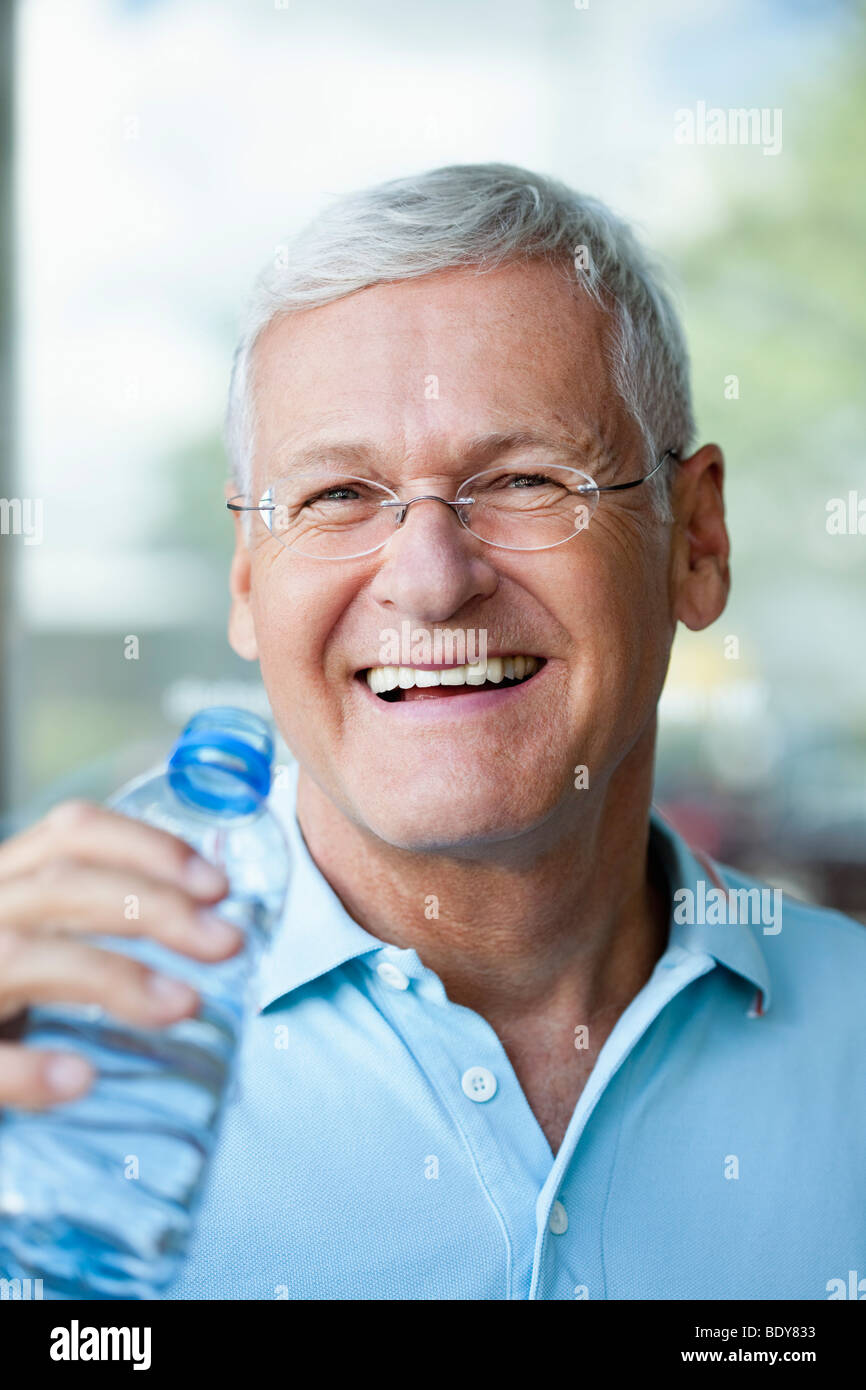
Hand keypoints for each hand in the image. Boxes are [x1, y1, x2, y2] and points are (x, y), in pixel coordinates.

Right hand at [0, 799, 236, 1110]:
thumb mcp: (35, 932)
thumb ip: (89, 916)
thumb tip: (206, 920)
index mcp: (3, 880)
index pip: (71, 832)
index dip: (149, 847)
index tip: (218, 885)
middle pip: (62, 885)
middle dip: (156, 906)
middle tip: (228, 942)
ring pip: (26, 957)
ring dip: (113, 976)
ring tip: (186, 1004)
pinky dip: (27, 1069)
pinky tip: (79, 1078)